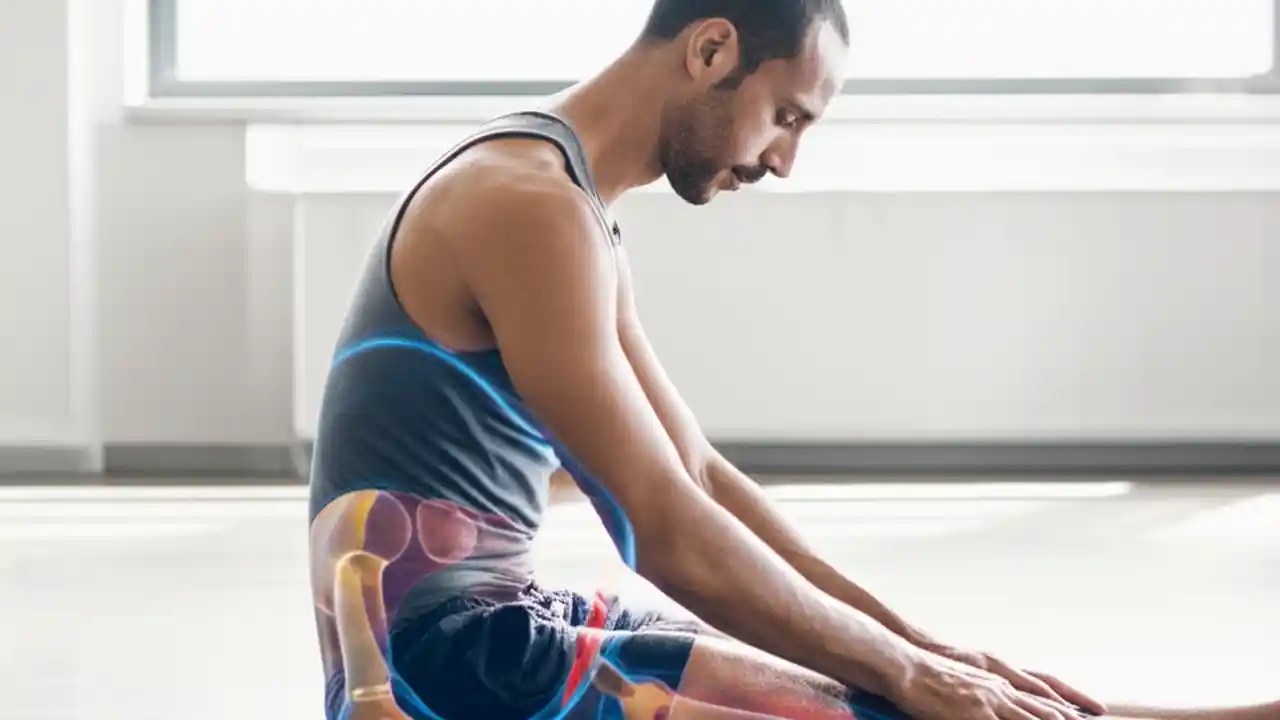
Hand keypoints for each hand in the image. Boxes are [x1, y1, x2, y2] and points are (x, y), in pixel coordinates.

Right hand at [923, 642, 1106, 716]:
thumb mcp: (962, 678)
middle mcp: (1000, 687)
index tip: (1090, 711)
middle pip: (1046, 706)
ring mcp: (990, 700)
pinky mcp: (976, 713)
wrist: (904, 665)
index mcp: (998, 677)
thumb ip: (982, 691)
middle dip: (1071, 718)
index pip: (1044, 691)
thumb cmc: (925, 671)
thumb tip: (991, 700)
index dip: (1068, 703)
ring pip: (1033, 717)